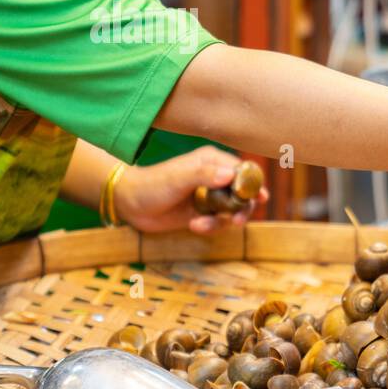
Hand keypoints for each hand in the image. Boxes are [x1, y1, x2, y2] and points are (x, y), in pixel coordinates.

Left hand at [113, 146, 268, 233]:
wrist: (130, 203)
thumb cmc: (153, 184)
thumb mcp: (178, 178)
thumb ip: (205, 174)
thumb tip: (232, 175)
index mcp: (213, 161)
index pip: (243, 170)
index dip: (253, 183)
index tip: (257, 197)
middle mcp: (216, 177)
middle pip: (244, 192)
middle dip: (242, 208)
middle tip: (235, 220)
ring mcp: (210, 196)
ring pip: (233, 210)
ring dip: (221, 221)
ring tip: (201, 225)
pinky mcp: (204, 212)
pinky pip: (219, 222)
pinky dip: (210, 226)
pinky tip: (194, 226)